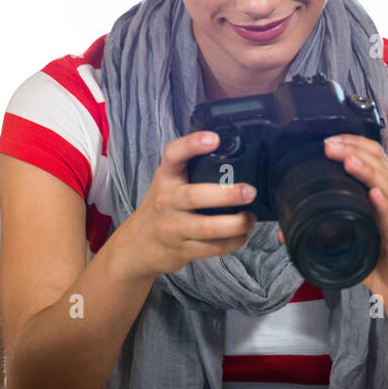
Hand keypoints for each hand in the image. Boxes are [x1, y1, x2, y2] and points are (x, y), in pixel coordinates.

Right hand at [123, 131, 256, 279]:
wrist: (137, 246)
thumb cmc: (161, 208)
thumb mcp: (168, 183)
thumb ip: (190, 170)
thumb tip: (231, 154)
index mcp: (166, 178)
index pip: (174, 155)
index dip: (192, 144)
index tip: (215, 139)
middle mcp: (167, 201)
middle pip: (196, 196)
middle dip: (227, 195)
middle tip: (249, 192)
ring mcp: (173, 227)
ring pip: (207, 227)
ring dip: (236, 224)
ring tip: (250, 218)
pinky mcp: (182, 249)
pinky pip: (212, 248)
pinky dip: (233, 242)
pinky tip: (242, 234)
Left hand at [276, 133, 387, 313]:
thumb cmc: (380, 257)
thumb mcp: (352, 235)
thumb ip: (324, 228)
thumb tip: (284, 231)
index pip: (374, 156)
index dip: (353, 144)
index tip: (328, 141)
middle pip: (379, 164)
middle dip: (353, 151)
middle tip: (329, 147)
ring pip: (387, 185)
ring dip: (366, 171)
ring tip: (348, 161)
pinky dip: (383, 204)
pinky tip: (374, 195)